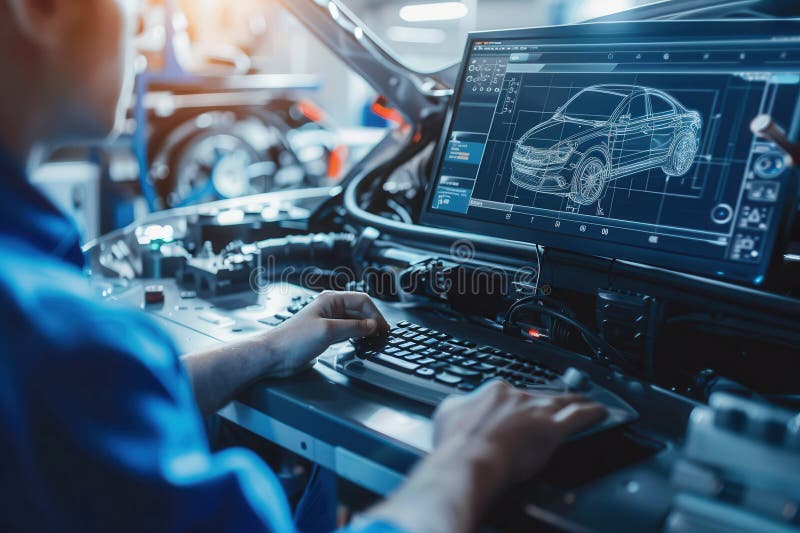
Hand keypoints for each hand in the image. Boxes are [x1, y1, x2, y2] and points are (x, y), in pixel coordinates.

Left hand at [269, 291, 389, 375]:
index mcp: (331, 300)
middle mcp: (331, 308)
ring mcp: (328, 322)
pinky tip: (360, 343)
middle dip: (372, 321)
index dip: (375, 314)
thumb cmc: (292, 340)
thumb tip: (372, 326)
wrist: (274, 355)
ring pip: (355, 322)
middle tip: (382, 336)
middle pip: (360, 310)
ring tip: (374, 340)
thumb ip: (353, 327)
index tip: (383, 328)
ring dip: (365, 329)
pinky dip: (356, 336)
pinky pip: (347, 332)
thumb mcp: (328, 331)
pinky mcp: (326, 335)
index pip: (362, 301)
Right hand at [365, 381, 605, 532]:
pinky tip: (600, 412)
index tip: (518, 407)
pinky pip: (579, 417)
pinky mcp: (552, 430)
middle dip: (546, 402)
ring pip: (562, 403)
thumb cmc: (455, 444)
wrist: (467, 461)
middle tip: (554, 404)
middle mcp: (516, 396)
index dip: (516, 402)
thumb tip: (460, 405)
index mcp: (492, 391)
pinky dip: (592, 414)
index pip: (510, 393)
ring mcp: (536, 411)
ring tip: (585, 401)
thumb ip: (459, 405)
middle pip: (538, 396)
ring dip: (575, 402)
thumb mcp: (447, 413)